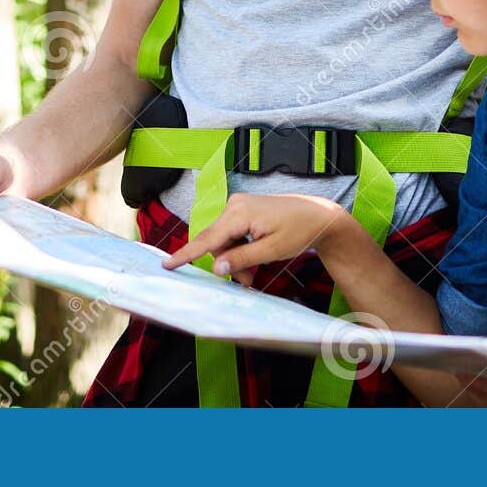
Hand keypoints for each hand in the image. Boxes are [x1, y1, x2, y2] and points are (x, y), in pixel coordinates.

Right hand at [162, 193, 356, 285]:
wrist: (318, 215)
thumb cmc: (299, 230)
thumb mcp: (272, 251)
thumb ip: (242, 259)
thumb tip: (216, 268)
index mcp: (239, 212)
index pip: (208, 239)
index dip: (187, 254)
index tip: (167, 264)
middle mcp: (234, 205)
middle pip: (215, 242)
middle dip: (227, 264)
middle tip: (247, 282)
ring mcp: (238, 205)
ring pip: (223, 241)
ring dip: (235, 260)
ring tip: (253, 274)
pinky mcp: (243, 210)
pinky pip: (232, 234)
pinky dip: (239, 250)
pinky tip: (253, 259)